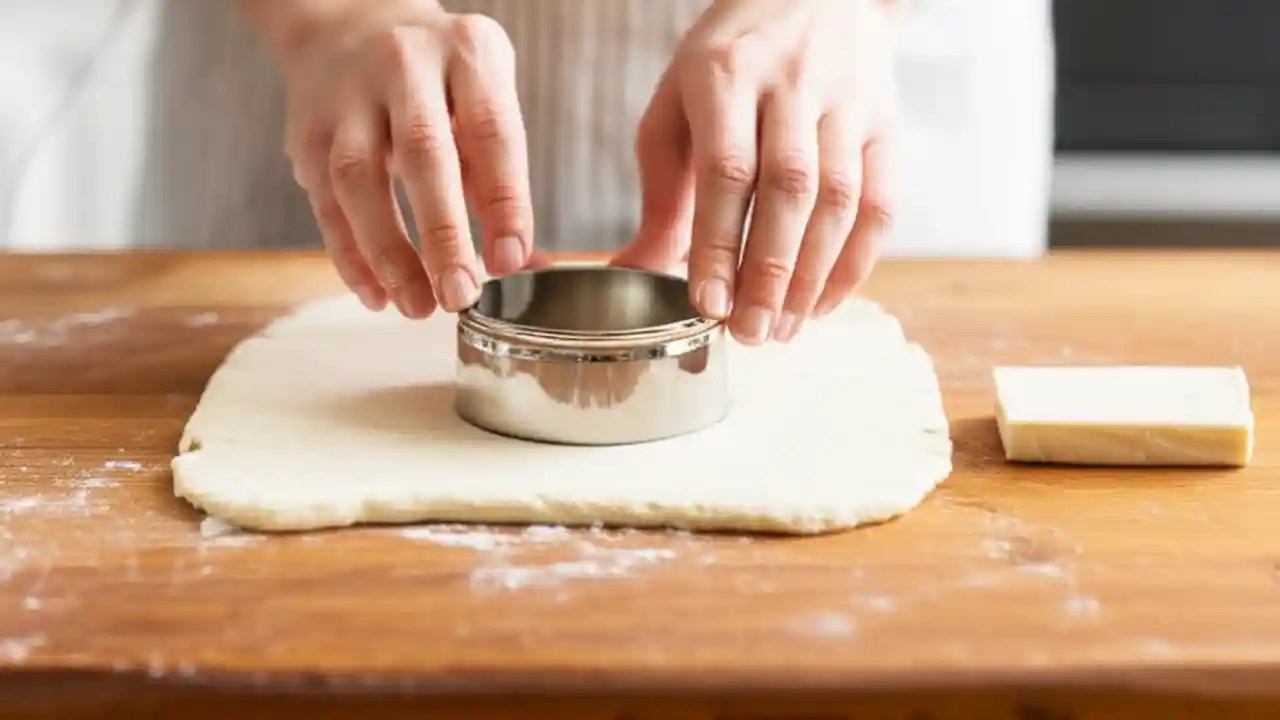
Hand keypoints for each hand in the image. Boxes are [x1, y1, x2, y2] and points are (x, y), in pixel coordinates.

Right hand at [243, 0, 533, 316]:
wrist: (349, 24)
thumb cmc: (438, 78)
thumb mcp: (483, 94)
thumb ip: (495, 169)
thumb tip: (512, 259)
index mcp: (466, 53)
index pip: (492, 132)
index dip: (504, 202)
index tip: (509, 260)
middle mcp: (404, 65)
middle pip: (423, 154)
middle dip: (443, 234)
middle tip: (460, 294)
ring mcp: (347, 98)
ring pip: (359, 179)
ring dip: (389, 253)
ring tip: (418, 306)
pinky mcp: (306, 133)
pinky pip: (325, 202)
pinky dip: (350, 255)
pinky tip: (377, 294)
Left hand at [613, 0, 900, 343]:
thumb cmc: (731, 61)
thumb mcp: (678, 106)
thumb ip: (661, 193)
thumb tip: (635, 272)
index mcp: (726, 74)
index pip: (726, 168)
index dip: (717, 242)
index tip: (707, 303)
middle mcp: (793, 84)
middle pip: (789, 189)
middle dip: (768, 272)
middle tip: (750, 333)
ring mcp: (848, 102)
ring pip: (839, 200)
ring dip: (811, 276)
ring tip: (782, 329)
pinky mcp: (887, 123)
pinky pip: (882, 202)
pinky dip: (855, 262)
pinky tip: (823, 302)